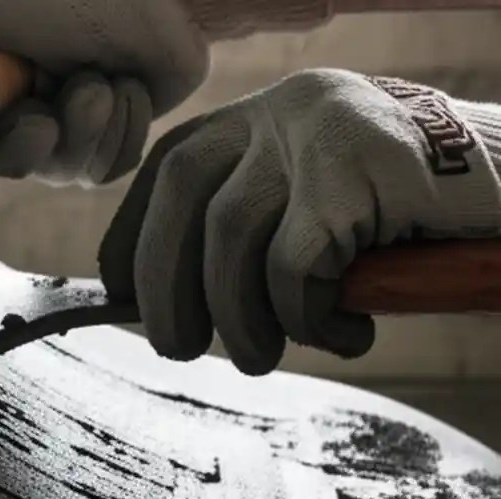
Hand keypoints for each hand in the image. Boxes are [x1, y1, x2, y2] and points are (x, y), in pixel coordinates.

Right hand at [0, 0, 212, 198]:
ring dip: (79, 132)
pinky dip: (119, 129)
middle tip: (42, 107)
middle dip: (19, 148)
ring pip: (53, 173)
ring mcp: (59, 110)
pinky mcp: (114, 120)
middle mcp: (2, 94)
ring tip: (96, 79)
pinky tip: (125, 83)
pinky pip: (107, 167)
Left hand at [99, 69, 500, 374]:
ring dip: (236, 316)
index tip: (123, 297)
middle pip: (183, 192)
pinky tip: (346, 330)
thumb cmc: (406, 230)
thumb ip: (241, 240)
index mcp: (261, 117)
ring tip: (261, 358)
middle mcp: (284, 108)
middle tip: (179, 350)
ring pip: (232, 231)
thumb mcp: (309, 219)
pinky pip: (297, 259)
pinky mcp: (367, 165)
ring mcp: (326, 128)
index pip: (169, 168)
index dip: (135, 234)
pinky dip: (304, 315)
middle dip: (165, 284)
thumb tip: (155, 303)